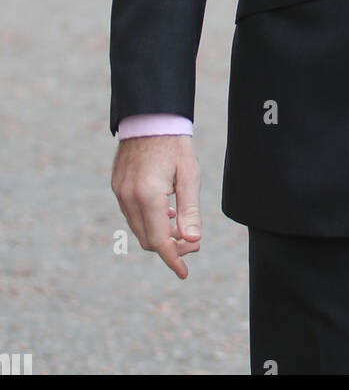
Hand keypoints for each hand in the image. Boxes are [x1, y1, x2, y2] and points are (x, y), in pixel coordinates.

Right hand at [111, 134, 200, 278]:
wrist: (150, 116)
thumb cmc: (175, 144)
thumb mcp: (189, 175)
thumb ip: (190, 210)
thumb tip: (192, 240)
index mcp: (149, 195)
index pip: (159, 241)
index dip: (173, 259)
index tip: (184, 273)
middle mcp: (129, 197)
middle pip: (147, 239)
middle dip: (170, 246)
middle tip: (192, 242)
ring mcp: (120, 192)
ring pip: (138, 228)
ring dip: (158, 234)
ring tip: (180, 226)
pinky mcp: (117, 185)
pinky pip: (131, 214)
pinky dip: (147, 220)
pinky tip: (165, 212)